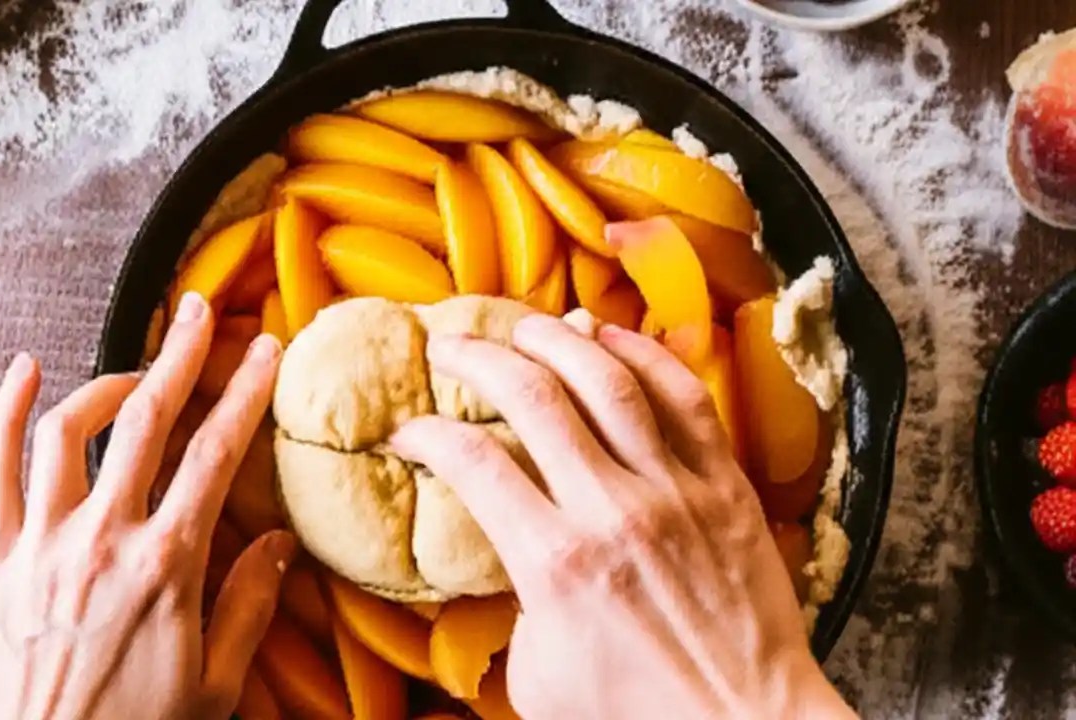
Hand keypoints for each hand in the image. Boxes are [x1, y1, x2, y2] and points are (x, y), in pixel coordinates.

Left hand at [0, 292, 291, 719]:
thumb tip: (280, 546)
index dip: (245, 394)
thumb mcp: (215, 684)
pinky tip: (25, 369)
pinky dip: (5, 410)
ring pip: (69, 430)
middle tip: (201, 313)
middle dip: (180, 355)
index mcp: (166, 565)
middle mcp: (102, 539)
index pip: (215, 455)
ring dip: (108, 383)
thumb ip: (249, 605)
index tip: (265, 352)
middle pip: (148, 419)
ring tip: (136, 371)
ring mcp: (41, 543)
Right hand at [390, 311, 855, 719]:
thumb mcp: (538, 677)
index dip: (426, 434)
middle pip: (532, 396)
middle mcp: (611, 510)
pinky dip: (646, 357)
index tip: (407, 431)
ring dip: (557, 339)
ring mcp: (674, 490)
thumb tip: (510, 557)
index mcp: (555, 562)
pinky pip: (685, 399)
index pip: (471, 463)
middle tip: (450, 345)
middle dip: (478, 358)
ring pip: (608, 380)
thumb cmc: (635, 716)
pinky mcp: (725, 486)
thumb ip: (514, 606)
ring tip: (523, 325)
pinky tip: (614, 338)